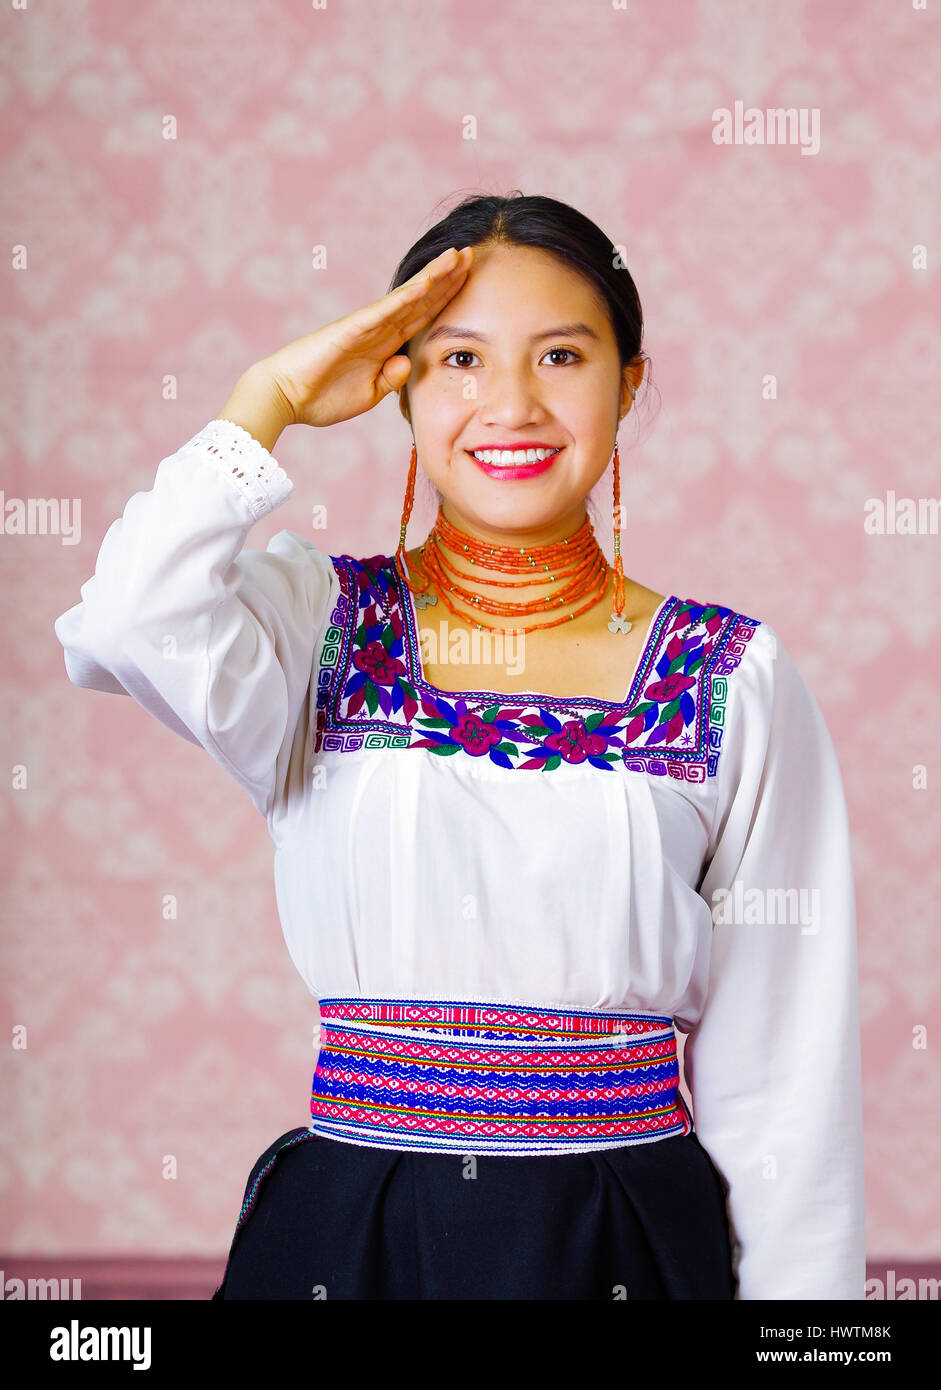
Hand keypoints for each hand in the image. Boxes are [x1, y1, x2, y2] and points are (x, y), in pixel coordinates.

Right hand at [256, 245, 474, 427]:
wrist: (285, 397)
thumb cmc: (321, 397)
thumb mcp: (368, 394)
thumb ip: (391, 379)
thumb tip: (408, 362)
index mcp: (383, 345)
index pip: (422, 317)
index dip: (445, 299)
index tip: (468, 282)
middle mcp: (378, 329)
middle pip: (421, 299)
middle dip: (447, 278)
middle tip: (471, 255)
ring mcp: (367, 325)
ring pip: (409, 296)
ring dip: (435, 276)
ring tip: (458, 255)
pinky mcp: (354, 327)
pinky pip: (388, 308)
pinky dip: (409, 294)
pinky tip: (429, 280)